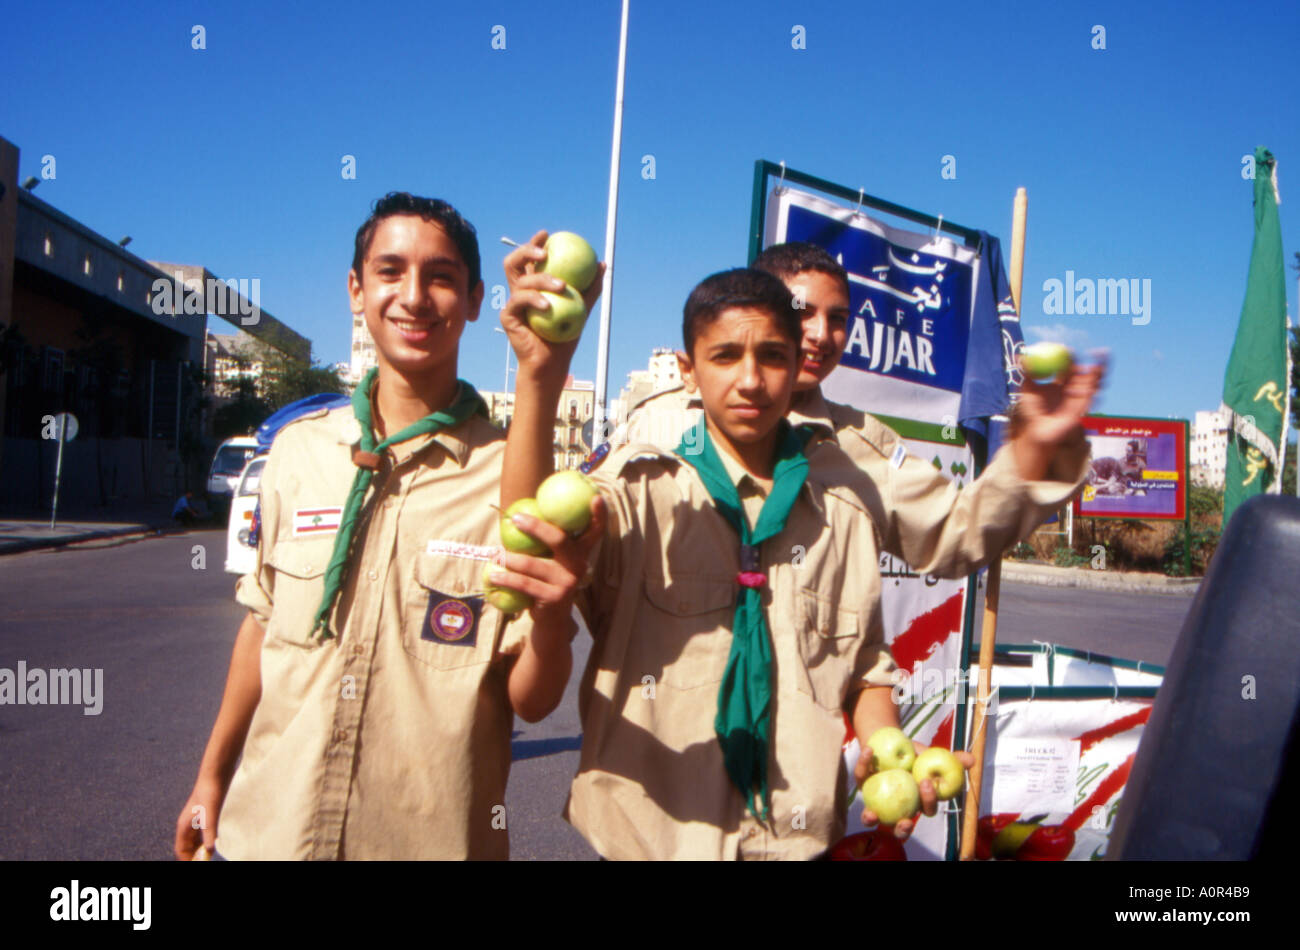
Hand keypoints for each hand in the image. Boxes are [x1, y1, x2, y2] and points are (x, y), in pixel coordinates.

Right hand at [174, 772, 224, 859]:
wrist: (216, 774)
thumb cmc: (210, 792)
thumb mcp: (210, 813)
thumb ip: (209, 831)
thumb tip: (210, 849)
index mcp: (183, 826)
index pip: (180, 849)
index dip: (186, 859)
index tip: (195, 864)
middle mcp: (187, 824)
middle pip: (187, 846)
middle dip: (193, 856)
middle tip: (204, 861)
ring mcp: (196, 819)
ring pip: (195, 840)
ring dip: (200, 850)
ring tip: (207, 857)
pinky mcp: (205, 814)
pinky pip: (202, 833)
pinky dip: (206, 840)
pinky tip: (214, 844)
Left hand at [487, 495, 606, 629]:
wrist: (552, 619)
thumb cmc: (547, 580)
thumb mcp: (552, 561)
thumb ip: (546, 541)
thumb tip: (521, 510)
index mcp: (581, 553)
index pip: (595, 531)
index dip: (599, 515)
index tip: (595, 498)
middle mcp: (579, 566)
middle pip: (561, 540)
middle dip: (537, 527)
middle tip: (515, 519)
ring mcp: (568, 583)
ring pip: (534, 564)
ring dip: (510, 558)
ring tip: (495, 554)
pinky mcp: (554, 598)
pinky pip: (524, 584)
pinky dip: (506, 579)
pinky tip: (493, 576)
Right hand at [502, 230, 605, 385]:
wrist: (552, 363)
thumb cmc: (565, 336)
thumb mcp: (582, 308)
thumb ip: (590, 288)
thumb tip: (602, 264)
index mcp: (533, 286)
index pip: (530, 259)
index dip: (534, 243)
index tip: (547, 235)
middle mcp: (520, 291)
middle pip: (513, 261)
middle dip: (526, 251)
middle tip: (545, 253)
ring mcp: (512, 303)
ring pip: (521, 281)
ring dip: (541, 279)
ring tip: (562, 286)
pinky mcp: (508, 316)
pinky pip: (519, 301)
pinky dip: (534, 300)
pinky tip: (548, 305)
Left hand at [854, 742, 975, 840]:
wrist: (891, 739)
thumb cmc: (915, 754)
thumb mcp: (934, 755)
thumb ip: (953, 759)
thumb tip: (971, 759)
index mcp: (918, 802)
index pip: (927, 809)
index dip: (928, 801)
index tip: (927, 783)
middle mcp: (897, 808)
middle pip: (899, 827)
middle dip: (901, 830)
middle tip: (904, 821)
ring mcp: (877, 800)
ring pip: (871, 817)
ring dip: (870, 819)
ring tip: (871, 815)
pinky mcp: (862, 785)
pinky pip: (861, 778)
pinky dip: (863, 765)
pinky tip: (868, 752)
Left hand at [1011, 350, 1106, 479]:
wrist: (1038, 431)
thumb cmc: (1032, 411)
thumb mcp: (1028, 389)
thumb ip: (1027, 373)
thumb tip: (1021, 355)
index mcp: (1062, 381)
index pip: (1071, 365)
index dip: (1073, 357)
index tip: (1071, 350)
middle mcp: (1074, 388)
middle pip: (1089, 371)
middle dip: (1096, 362)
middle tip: (1097, 352)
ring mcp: (1080, 398)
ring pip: (1095, 383)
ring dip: (1099, 374)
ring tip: (1099, 367)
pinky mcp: (1084, 409)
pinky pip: (1092, 398)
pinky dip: (1093, 391)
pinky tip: (1092, 387)